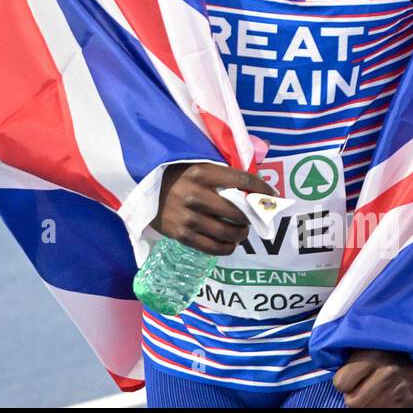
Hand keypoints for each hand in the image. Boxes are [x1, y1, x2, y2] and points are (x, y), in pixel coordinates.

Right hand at [150, 161, 276, 255]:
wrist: (141, 190)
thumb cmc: (175, 175)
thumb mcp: (196, 164)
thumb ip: (221, 172)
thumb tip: (254, 183)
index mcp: (201, 172)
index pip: (242, 180)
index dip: (262, 188)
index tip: (271, 195)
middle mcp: (195, 194)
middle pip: (238, 211)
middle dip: (251, 216)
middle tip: (252, 217)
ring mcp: (187, 217)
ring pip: (228, 232)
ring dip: (241, 234)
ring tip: (241, 231)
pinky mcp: (181, 235)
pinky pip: (213, 247)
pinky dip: (227, 247)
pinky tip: (229, 243)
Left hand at [331, 349, 412, 407]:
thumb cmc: (380, 345)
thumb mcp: (362, 343)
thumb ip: (345, 357)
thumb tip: (325, 365)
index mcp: (372, 356)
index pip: (341, 383)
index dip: (341, 381)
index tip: (348, 374)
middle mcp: (387, 373)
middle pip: (353, 402)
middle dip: (352, 395)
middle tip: (359, 385)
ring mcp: (399, 388)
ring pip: (367, 409)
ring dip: (366, 402)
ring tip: (372, 388)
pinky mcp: (409, 400)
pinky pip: (384, 411)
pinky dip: (380, 405)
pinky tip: (383, 394)